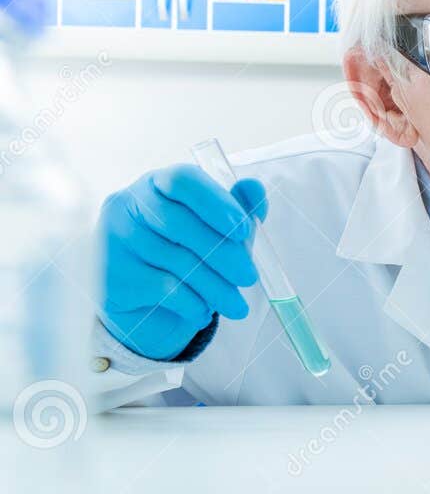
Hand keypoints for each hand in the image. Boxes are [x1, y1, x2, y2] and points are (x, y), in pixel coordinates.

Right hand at [97, 164, 267, 360]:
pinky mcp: (110, 274)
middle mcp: (128, 205)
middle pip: (180, 224)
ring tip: (238, 306)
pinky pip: (162, 288)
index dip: (216, 203)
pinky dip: (192, 303)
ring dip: (215, 287)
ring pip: (176, 261)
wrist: (144, 306)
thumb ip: (236, 209)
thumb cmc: (185, 256)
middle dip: (224, 255)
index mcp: (157, 184)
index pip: (182, 180)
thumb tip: (255, 188)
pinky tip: (203, 313)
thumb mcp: (217, 232)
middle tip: (249, 278)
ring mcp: (113, 239)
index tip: (244, 230)